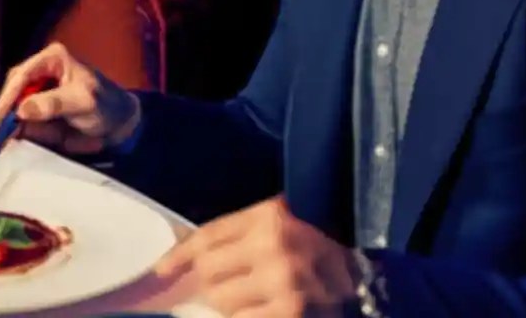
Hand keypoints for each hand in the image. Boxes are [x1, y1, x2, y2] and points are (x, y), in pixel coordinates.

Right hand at [0, 42, 140, 153]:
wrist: (118, 126)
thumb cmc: (106, 105)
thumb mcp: (82, 101)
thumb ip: (54, 104)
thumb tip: (22, 110)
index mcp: (53, 59)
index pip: (22, 74)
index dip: (8, 95)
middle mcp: (41, 71)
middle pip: (13, 89)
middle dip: (6, 110)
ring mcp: (38, 91)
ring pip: (14, 106)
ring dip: (10, 123)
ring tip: (5, 140)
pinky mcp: (38, 110)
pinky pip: (22, 120)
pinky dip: (18, 131)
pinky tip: (14, 141)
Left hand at [155, 196, 359, 317]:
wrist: (365, 281)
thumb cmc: (314, 248)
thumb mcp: (281, 223)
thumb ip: (239, 234)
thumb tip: (185, 258)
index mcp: (270, 217)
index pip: (208, 236)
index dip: (179, 256)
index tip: (160, 270)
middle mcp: (274, 246)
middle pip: (208, 271)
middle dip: (212, 281)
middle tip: (231, 281)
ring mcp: (283, 283)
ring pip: (221, 301)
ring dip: (230, 303)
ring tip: (253, 295)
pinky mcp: (290, 313)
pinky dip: (245, 317)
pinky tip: (264, 309)